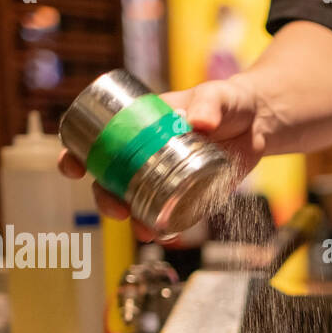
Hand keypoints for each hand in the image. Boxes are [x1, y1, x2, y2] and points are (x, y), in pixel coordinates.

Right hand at [57, 75, 265, 240]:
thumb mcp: (217, 96)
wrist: (259, 123)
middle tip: (116, 209)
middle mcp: (147, 155)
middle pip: (112, 180)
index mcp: (139, 127)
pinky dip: (165, 228)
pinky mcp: (191, 194)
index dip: (78, 155)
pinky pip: (172, 214)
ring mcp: (168, 177)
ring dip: (134, 219)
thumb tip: (200, 123)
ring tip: (144, 230)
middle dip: (105, 198)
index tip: (72, 166)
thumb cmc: (229, 102)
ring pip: (138, 201)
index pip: (98, 141)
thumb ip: (209, 105)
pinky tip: (165, 236)